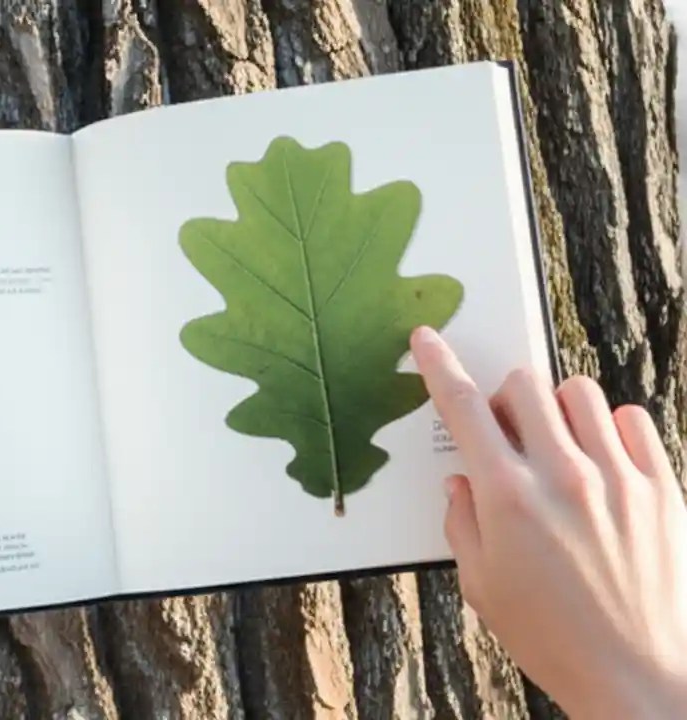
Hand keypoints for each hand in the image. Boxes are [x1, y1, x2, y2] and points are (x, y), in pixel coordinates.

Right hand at [410, 325, 686, 717]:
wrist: (635, 675)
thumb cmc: (550, 637)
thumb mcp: (481, 585)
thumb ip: (463, 522)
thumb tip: (462, 481)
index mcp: (507, 499)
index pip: (463, 409)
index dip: (439, 366)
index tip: (428, 341)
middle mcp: (562, 477)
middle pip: (524, 385)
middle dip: (505, 397)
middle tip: (506, 432)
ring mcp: (618, 478)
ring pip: (580, 392)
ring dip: (557, 407)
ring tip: (559, 445)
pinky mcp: (662, 488)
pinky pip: (632, 420)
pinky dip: (611, 426)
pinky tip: (602, 458)